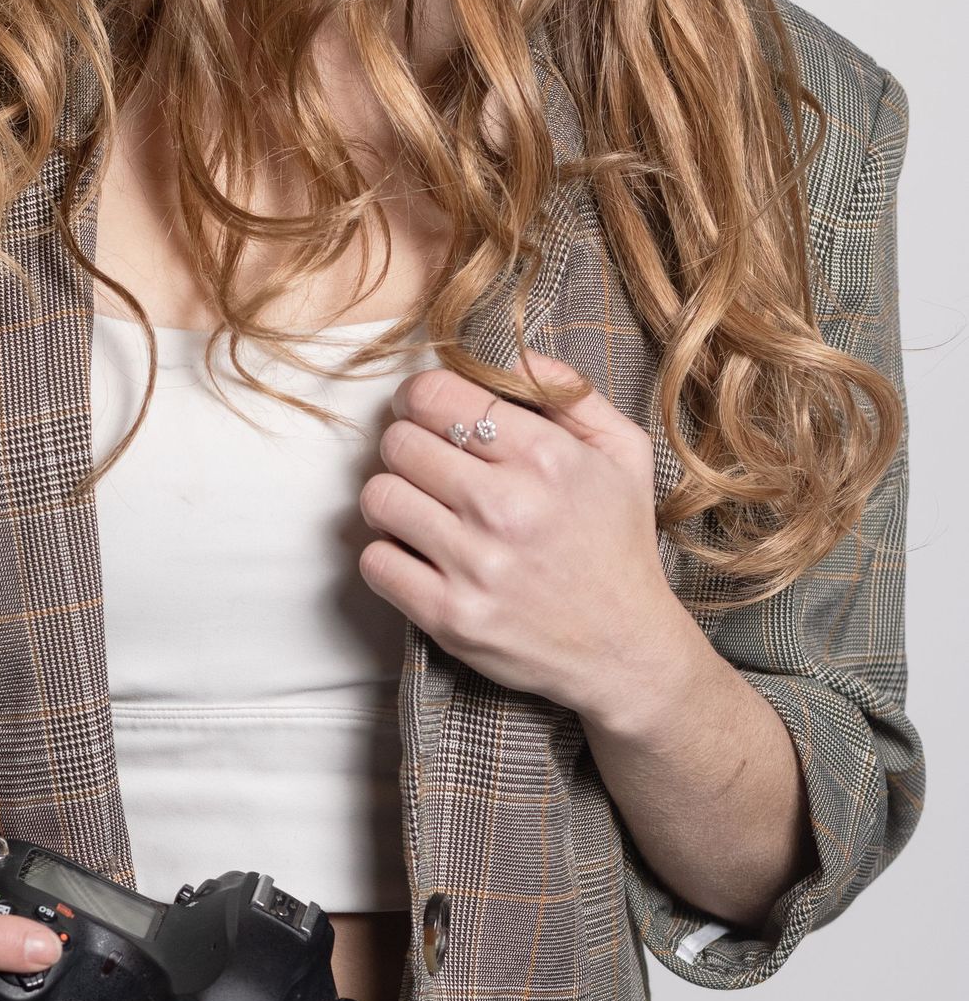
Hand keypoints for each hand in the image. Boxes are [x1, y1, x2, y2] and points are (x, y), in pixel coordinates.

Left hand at [357, 349, 693, 725]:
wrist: (624, 650)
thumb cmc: (618, 545)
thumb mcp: (622, 453)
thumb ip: (570, 392)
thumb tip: (510, 351)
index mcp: (547, 458)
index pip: (436, 398)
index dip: (417, 397)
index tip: (422, 410)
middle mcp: (507, 508)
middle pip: (398, 444)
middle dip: (404, 445)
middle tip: (422, 462)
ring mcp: (475, 566)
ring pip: (378, 498)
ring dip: (390, 498)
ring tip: (418, 507)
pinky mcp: (449, 616)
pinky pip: (375, 562)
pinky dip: (386, 554)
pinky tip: (417, 553)